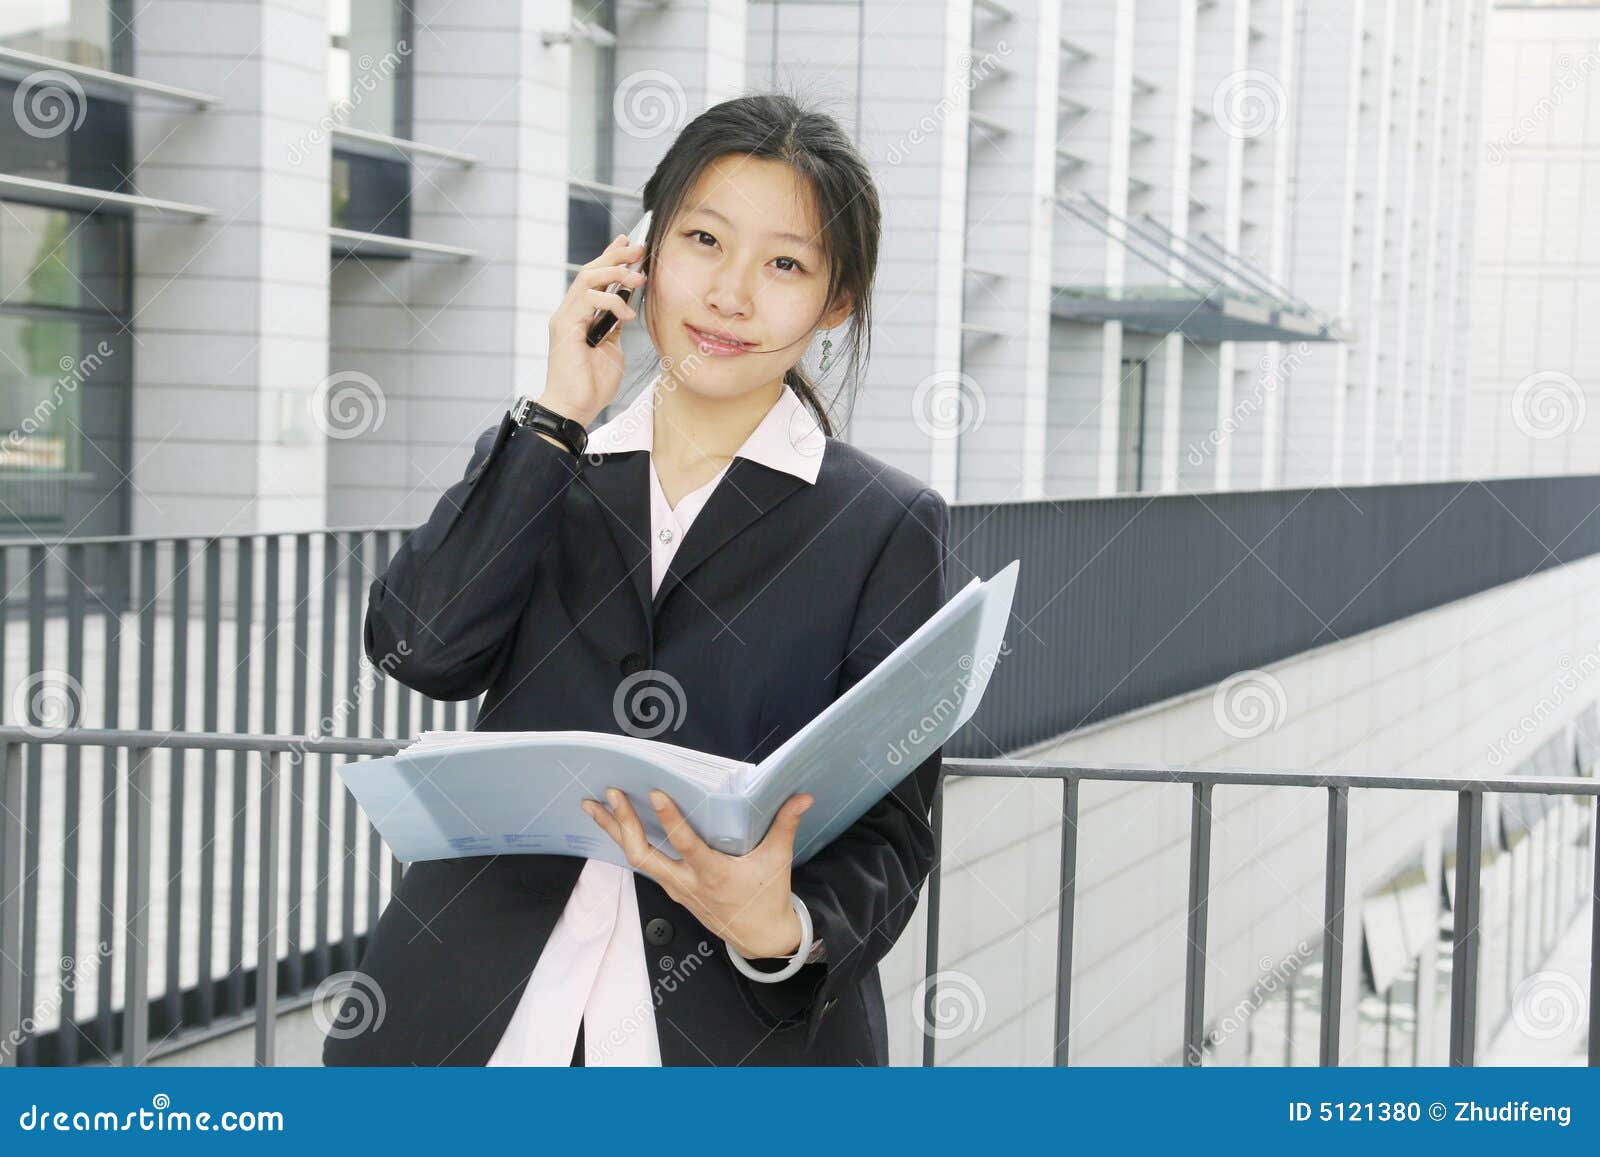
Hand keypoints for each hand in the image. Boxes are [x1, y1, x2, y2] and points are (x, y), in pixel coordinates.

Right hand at [542, 234, 647, 425]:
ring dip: (614, 273)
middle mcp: (570, 312)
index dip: (611, 257)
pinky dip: (610, 302)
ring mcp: (565, 318)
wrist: (575, 408)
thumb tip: (626, 308)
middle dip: (615, 255)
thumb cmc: (591, 384)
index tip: (629, 244)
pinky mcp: (565, 327)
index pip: (595, 278)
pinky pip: (588, 300)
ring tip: (638, 277)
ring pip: (586, 279)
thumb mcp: (612, 349)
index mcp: (581, 316)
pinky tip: (626, 314)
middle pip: (590, 271)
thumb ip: (615, 327)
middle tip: (638, 248)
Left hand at [580, 787, 813, 959]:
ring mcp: (676, 888)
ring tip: (593, 806)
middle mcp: (687, 882)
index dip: (669, 819)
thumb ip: (785, 824)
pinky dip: (627, 843)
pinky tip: (616, 827)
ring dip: (614, 832)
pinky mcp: (673, 889)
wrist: (760, 938)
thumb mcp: (778, 860)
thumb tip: (802, 796)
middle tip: (609, 795)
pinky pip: (644, 865)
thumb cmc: (768, 897)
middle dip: (623, 824)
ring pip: (636, 859)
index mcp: (714, 873)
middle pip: (643, 855)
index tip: (653, 794)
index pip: (685, 844)